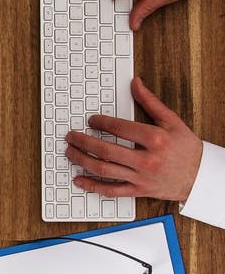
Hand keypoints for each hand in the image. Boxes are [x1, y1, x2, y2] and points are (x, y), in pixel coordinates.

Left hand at [64, 77, 202, 202]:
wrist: (202, 177)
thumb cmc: (187, 149)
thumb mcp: (172, 121)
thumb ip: (150, 102)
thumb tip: (135, 83)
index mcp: (154, 139)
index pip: (119, 128)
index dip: (101, 122)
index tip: (91, 120)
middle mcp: (146, 160)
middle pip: (106, 150)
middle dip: (83, 142)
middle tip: (71, 136)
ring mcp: (141, 178)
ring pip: (104, 170)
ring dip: (82, 161)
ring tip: (70, 152)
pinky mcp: (139, 191)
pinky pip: (112, 191)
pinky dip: (93, 186)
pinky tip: (79, 180)